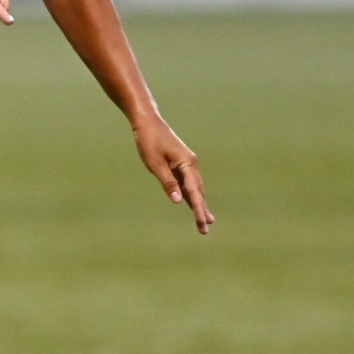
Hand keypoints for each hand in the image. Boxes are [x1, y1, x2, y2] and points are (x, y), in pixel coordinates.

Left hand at [134, 117, 212, 233]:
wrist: (148, 123)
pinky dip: (191, 195)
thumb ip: (167, 182)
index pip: (194, 191)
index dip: (198, 208)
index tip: (202, 222)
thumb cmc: (149, 142)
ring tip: (206, 221)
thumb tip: (177, 200)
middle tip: (205, 229)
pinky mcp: (180, 165)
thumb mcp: (155, 164)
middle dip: (201, 210)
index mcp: (187, 164)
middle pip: (198, 191)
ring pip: (195, 188)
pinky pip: (188, 183)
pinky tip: (194, 205)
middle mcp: (191, 165)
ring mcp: (186, 165)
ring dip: (199, 204)